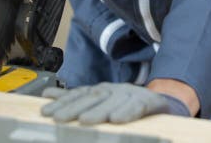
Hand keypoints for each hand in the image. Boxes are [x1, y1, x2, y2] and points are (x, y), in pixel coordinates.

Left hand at [41, 82, 189, 124]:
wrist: (163, 100)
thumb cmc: (127, 104)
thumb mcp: (101, 100)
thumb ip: (75, 98)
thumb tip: (47, 96)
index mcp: (103, 89)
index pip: (79, 95)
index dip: (62, 103)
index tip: (47, 113)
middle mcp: (115, 90)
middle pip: (93, 98)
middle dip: (74, 108)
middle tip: (59, 119)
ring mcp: (132, 95)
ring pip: (114, 102)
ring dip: (99, 111)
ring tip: (85, 121)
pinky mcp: (149, 102)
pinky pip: (138, 108)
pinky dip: (127, 113)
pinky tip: (118, 119)